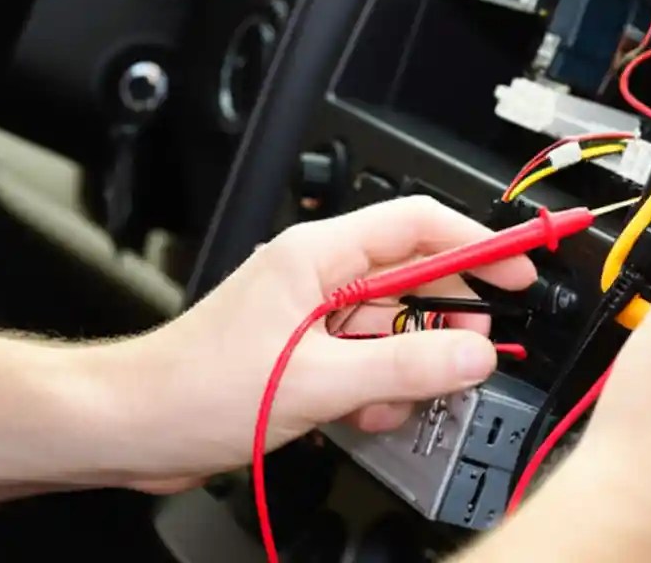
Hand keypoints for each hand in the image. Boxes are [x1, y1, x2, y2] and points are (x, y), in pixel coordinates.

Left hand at [112, 196, 535, 491]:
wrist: (132, 426)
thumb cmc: (193, 388)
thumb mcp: (316, 381)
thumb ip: (405, 368)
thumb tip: (473, 354)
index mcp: (319, 256)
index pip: (419, 225)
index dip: (478, 243)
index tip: (518, 270)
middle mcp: (318, 278)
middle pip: (414, 280)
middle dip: (446, 322)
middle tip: (472, 356)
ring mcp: (312, 318)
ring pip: (394, 329)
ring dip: (408, 368)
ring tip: (394, 398)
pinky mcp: (305, 355)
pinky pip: (368, 361)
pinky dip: (378, 388)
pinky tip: (361, 413)